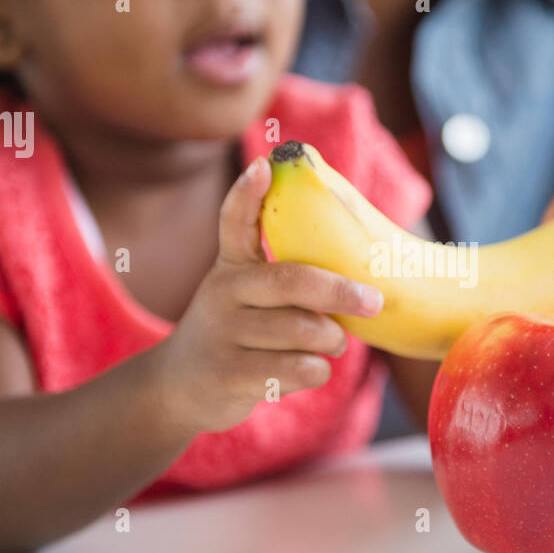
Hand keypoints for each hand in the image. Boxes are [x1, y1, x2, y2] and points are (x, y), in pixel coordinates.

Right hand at [153, 156, 383, 434]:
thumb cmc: (237, 332)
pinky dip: (318, 369)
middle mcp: (223, 292)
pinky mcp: (231, 374)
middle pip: (292, 281)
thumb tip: (358, 268)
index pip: (235, 221)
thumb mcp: (244, 293)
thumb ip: (285, 275)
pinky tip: (310, 367)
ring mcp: (224, 333)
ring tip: (334, 341)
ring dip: (332, 339)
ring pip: (303, 330)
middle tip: (373, 301)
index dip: (248, 193)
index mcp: (232, 266)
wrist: (180, 387)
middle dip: (340, 291)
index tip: (265, 166)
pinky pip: (298, 367)